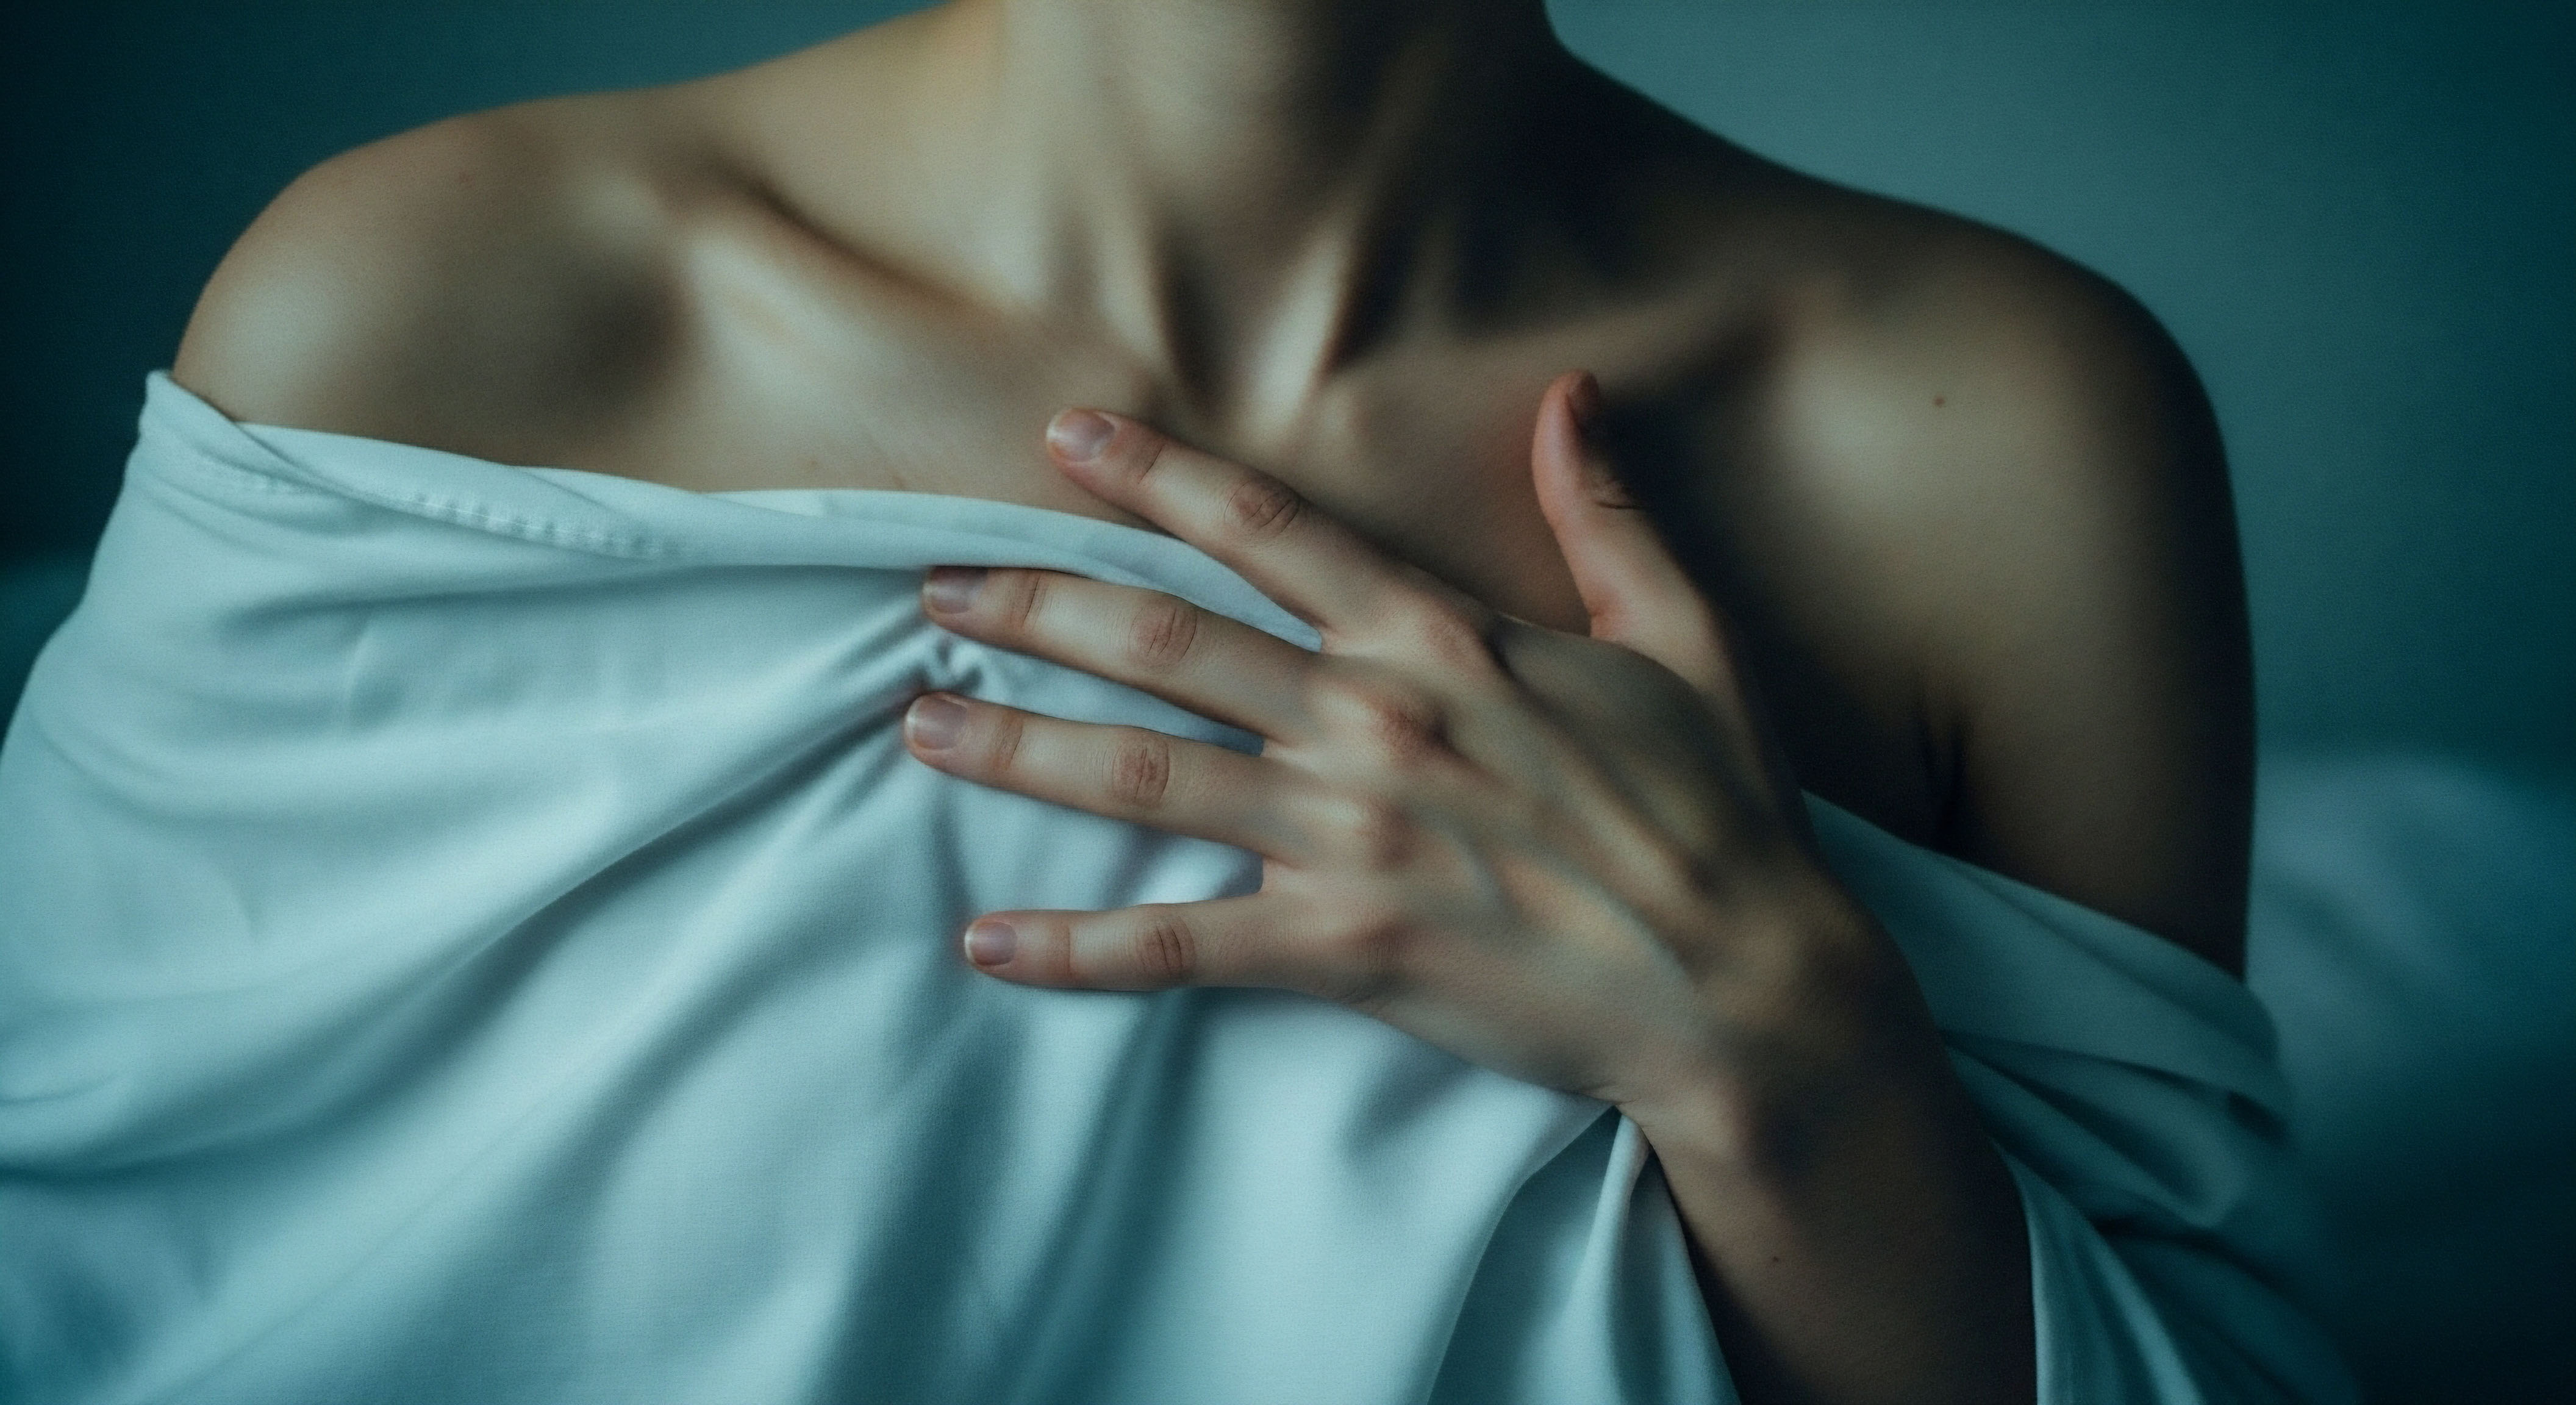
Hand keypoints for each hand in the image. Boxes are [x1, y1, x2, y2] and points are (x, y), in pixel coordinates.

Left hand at [902, 373, 2032, 1403]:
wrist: (1750, 989)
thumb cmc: (1722, 816)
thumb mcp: (1687, 640)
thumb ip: (1610, 517)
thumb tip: (1573, 396)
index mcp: (1444, 639)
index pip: (1269, 531)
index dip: (1157, 477)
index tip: (1062, 438)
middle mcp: (1374, 722)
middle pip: (1166, 642)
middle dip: (1038, 604)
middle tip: (938, 587)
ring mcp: (1350, 835)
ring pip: (1144, 774)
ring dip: (1019, 743)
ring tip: (920, 721)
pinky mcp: (1343, 948)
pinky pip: (1178, 947)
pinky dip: (1075, 946)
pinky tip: (985, 939)